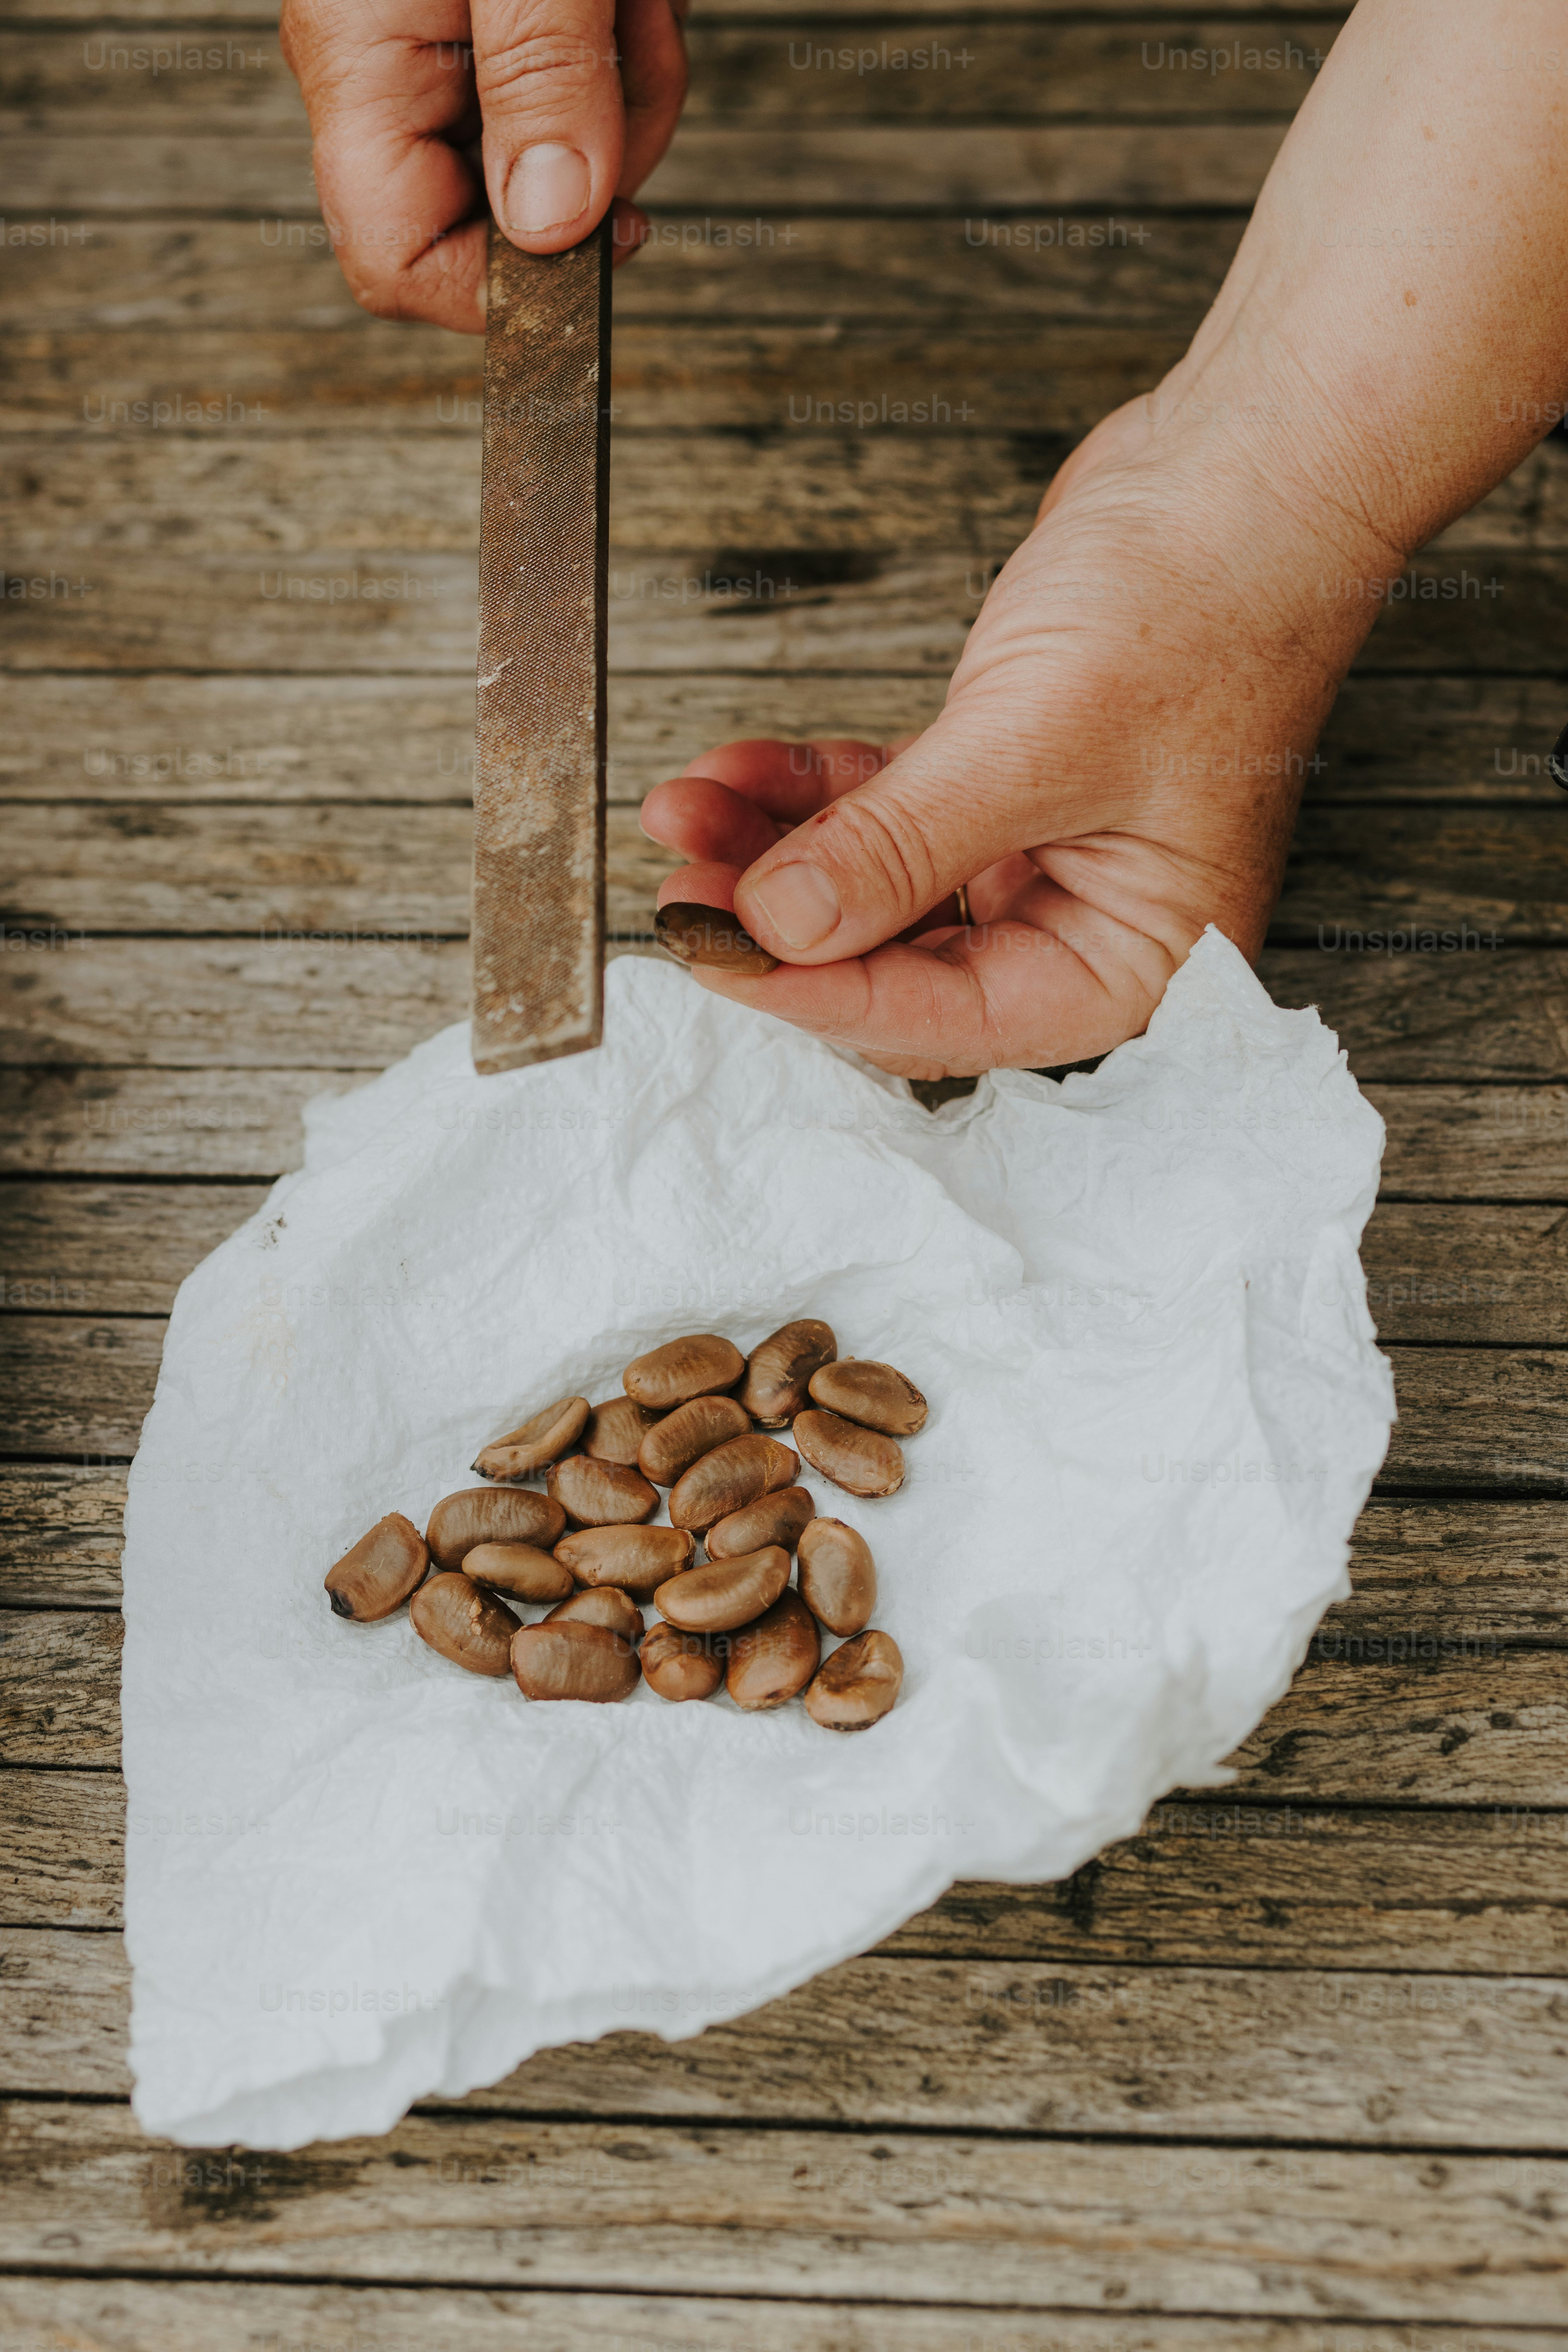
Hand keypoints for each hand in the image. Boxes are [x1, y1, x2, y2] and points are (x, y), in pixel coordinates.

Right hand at [280, 0, 687, 332]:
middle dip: (609, 144)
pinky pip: (580, 94)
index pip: (400, 267)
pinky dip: (624, 42)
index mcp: (359, 62)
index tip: (613, 230)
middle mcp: (388, 70)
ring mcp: (440, 55)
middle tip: (630, 32)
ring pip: (569, 156)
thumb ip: (540, 81)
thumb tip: (552, 226)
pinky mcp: (494, 36)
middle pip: (511, 215)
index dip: (509, 284)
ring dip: (632, 81)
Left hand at [640, 398, 1392, 1078]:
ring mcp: (1042, 856)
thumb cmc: (1199, 604)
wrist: (1246, 467)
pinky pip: (884, 814)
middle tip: (675, 888)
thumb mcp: (1035, 743)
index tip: (714, 955)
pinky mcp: (999, 784)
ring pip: (878, 888)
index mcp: (1132, 962)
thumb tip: (781, 931)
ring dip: (773, 852)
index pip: (948, 1021)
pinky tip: (730, 773)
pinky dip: (809, 793)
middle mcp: (1086, 928)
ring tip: (679, 810)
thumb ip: (900, 850)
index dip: (820, 993)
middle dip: (782, 924)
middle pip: (900, 966)